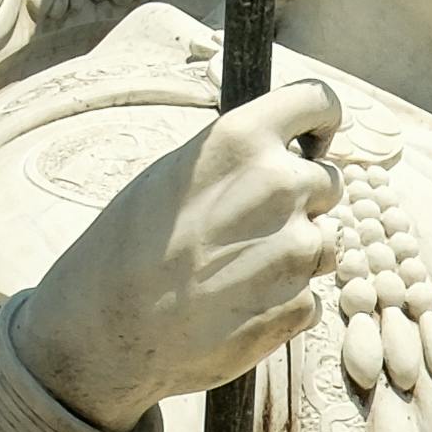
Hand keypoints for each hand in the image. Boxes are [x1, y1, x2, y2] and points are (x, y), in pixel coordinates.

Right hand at [10, 82, 344, 431]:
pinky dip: (281, 304)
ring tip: (233, 274)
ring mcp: (294, 248)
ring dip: (294, 257)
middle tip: (249, 229)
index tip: (317, 141)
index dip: (323, 123)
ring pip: (324, 243)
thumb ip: (236, 159)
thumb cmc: (127, 248)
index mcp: (241, 139)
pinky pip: (309, 297)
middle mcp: (278, 185)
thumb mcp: (173, 174)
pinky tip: (233, 310)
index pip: (318, 101)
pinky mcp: (297, 304)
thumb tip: (281, 155)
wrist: (103, 330)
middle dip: (302, 203)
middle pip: (328, 182)